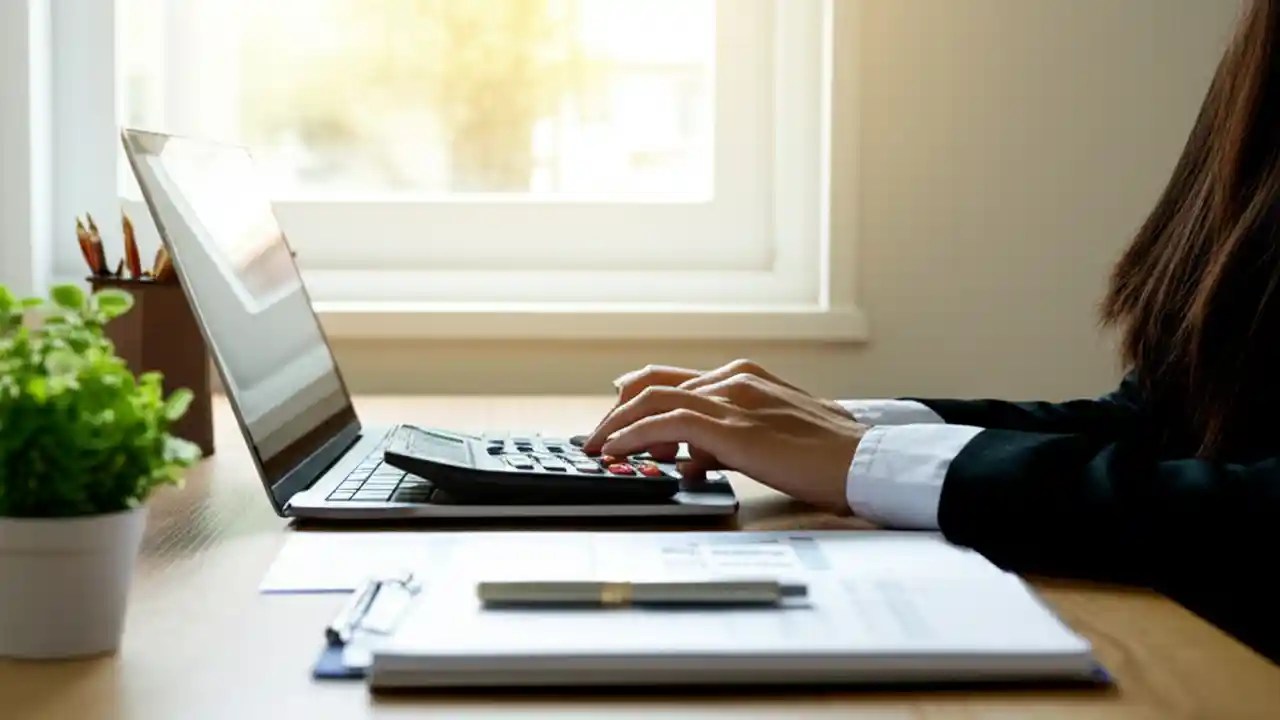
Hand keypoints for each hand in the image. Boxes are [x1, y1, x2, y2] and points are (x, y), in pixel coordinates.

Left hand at [597, 359, 854, 461]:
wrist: (866, 462)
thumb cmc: (830, 456)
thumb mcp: (774, 438)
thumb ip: (729, 441)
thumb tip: (693, 460)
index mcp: (747, 376)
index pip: (676, 380)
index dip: (637, 398)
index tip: (615, 417)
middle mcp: (735, 379)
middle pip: (655, 384)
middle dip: (618, 412)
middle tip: (599, 438)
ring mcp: (733, 400)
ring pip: (653, 399)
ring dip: (616, 425)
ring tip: (599, 449)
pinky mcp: (732, 427)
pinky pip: (665, 423)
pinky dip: (633, 435)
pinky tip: (618, 451)